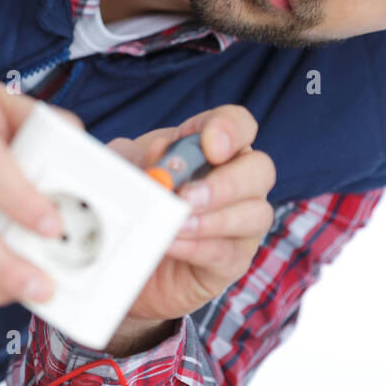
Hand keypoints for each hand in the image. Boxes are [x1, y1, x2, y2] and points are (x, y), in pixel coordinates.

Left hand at [101, 105, 275, 349]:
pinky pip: (228, 252)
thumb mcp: (125, 169)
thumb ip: (137, 156)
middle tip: (188, 196)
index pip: (239, 125)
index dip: (231, 129)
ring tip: (178, 224)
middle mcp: (238, 180)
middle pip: (260, 170)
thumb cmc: (136, 201)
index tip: (210, 146)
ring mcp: (242, 222)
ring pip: (255, 214)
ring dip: (215, 219)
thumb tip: (157, 155)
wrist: (129, 253)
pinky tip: (172, 244)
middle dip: (226, 183)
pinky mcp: (232, 260)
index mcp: (212, 148)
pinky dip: (198, 247)